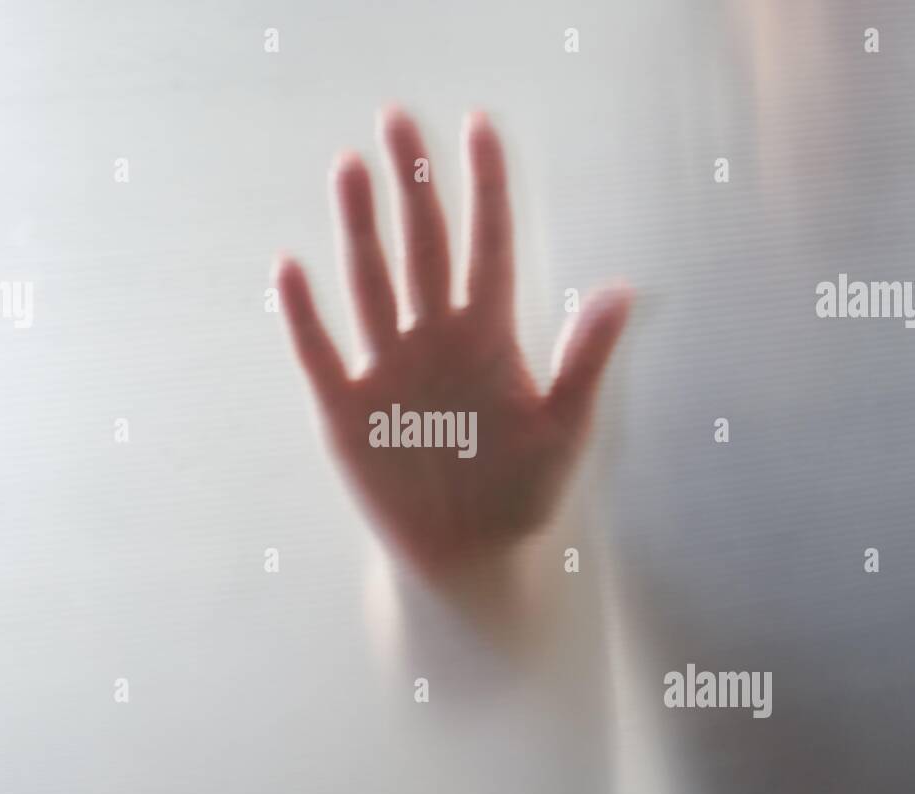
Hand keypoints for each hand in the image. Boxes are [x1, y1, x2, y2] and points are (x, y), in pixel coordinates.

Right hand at [275, 107, 632, 577]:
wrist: (469, 555)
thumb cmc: (523, 491)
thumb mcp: (565, 427)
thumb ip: (585, 359)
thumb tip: (622, 288)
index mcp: (489, 336)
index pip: (488, 245)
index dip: (486, 187)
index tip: (480, 125)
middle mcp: (435, 339)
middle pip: (422, 246)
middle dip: (412, 184)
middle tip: (397, 118)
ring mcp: (388, 369)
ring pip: (371, 284)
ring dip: (361, 229)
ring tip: (350, 166)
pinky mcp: (348, 411)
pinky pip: (321, 353)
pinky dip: (306, 316)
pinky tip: (291, 267)